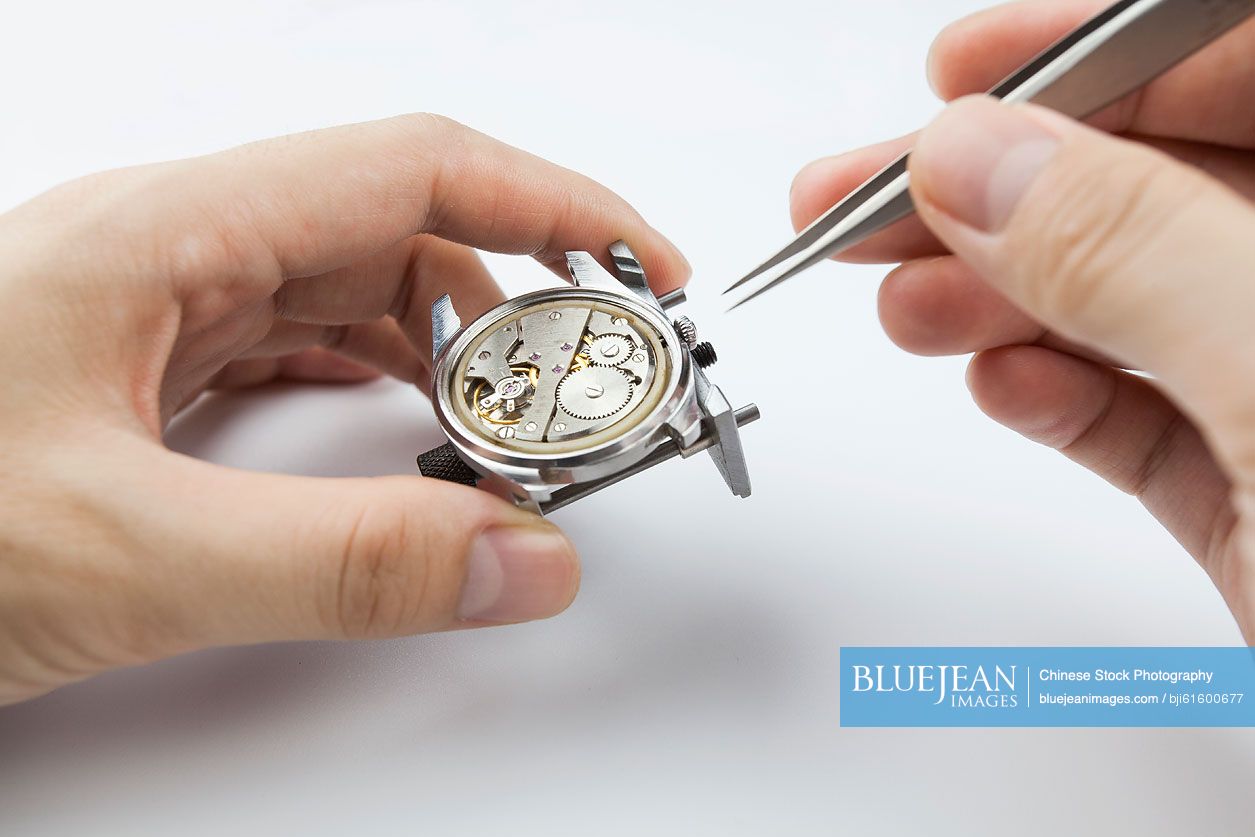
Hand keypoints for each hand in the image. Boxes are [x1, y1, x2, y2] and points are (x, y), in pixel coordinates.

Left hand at [0, 114, 689, 703]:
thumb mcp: (119, 555)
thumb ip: (340, 565)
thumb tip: (522, 559)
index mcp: (162, 236)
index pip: (412, 164)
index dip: (554, 202)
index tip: (646, 267)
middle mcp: (165, 252)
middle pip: (396, 228)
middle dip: (517, 300)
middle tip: (590, 396)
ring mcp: (153, 311)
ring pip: (351, 289)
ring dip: (451, 350)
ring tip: (514, 429)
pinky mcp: (142, 374)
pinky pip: (299, 346)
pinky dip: (382, 385)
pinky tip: (409, 433)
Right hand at [790, 0, 1254, 639]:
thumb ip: (1139, 250)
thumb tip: (982, 162)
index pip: (1252, 65)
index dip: (1102, 54)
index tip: (963, 71)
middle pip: (1171, 189)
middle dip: (1006, 192)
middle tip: (868, 199)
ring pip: (1144, 308)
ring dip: (1008, 301)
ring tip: (908, 304)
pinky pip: (1152, 420)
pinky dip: (1065, 400)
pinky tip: (1003, 384)